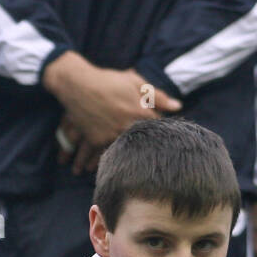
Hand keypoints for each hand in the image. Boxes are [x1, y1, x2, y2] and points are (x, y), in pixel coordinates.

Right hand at [44, 54, 179, 168]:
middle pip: (138, 147)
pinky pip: (97, 155)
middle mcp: (125, 127)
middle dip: (142, 154)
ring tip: (122, 176)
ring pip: (116, 154)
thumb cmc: (108, 80)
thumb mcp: (135, 83)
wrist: (78, 84)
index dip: (160, 134)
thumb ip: (158, 96)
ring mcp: (109, 135)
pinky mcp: (94, 139)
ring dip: (116, 164)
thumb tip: (178, 107)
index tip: (162, 141)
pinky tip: (92, 169)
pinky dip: (95, 162)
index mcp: (139, 113)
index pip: (156, 128)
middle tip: (149, 165)